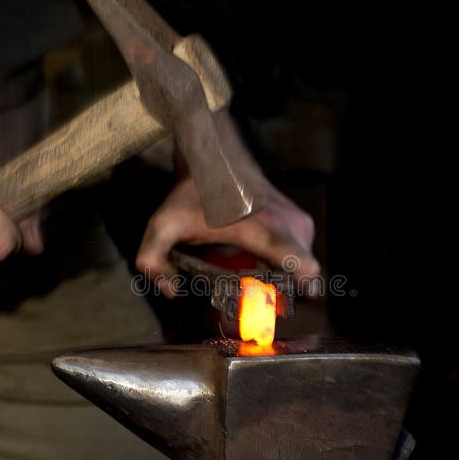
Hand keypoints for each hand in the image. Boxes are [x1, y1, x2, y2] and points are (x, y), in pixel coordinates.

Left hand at [136, 174, 319, 297]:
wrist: (216, 155)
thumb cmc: (194, 191)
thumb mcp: (164, 224)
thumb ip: (154, 260)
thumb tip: (172, 292)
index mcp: (267, 231)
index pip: (304, 268)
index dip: (298, 295)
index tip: (271, 304)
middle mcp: (291, 226)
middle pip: (304, 280)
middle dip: (281, 296)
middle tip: (249, 296)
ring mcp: (300, 224)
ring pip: (302, 270)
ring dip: (281, 281)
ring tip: (250, 277)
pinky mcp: (302, 222)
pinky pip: (301, 257)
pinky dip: (284, 267)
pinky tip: (257, 263)